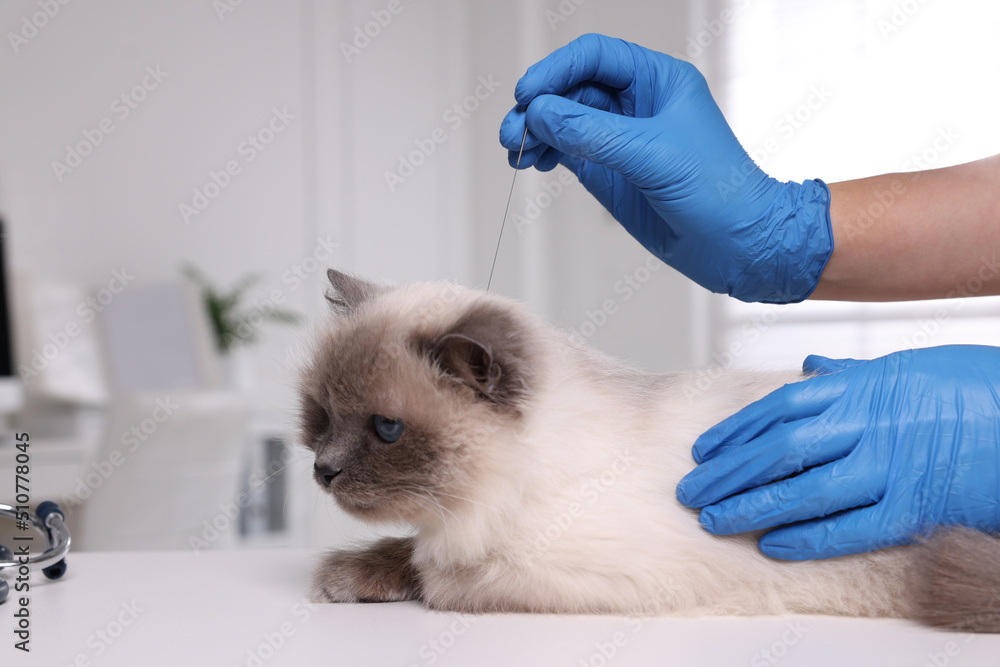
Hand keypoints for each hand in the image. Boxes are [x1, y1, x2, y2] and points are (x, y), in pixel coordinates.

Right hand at [498, 33, 832, 303]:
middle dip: (539, 106)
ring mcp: (621, 138)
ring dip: (536, 131)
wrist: (738, 245)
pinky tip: (532, 162)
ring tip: (516, 151)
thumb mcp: (652, 155)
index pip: (595, 56)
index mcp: (658, 80)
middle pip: (572, 87)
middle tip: (513, 133)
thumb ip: (593, 133)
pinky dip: (545, 153)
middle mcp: (637, 104)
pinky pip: (568, 150)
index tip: (528, 95)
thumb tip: (540, 113)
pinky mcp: (611, 170)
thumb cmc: (719, 192)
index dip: (556, 70)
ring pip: (564, 120)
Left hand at [675, 345, 999, 559]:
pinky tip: (774, 546)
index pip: (777, 410)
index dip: (735, 432)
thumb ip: (853, 370)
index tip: (703, 451)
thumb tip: (812, 364)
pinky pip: (851, 528)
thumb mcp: (907, 364)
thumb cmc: (971, 387)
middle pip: (778, 451)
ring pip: (804, 490)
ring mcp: (888, 466)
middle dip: (729, 473)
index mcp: (859, 387)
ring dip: (753, 507)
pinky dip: (810, 538)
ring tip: (714, 520)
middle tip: (690, 492)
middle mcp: (865, 424)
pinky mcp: (914, 506)